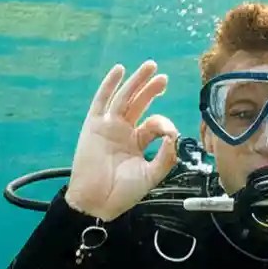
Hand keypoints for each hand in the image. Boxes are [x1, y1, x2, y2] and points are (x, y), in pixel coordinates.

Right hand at [65, 60, 178, 220]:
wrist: (97, 201)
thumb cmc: (123, 192)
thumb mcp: (151, 175)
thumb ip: (165, 157)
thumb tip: (173, 137)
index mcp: (137, 143)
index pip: (154, 124)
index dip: (164, 124)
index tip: (169, 133)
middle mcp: (124, 131)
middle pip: (139, 104)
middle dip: (151, 89)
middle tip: (163, 78)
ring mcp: (108, 126)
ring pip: (124, 98)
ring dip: (136, 81)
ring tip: (149, 67)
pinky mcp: (94, 126)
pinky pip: (101, 101)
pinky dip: (109, 85)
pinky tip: (119, 70)